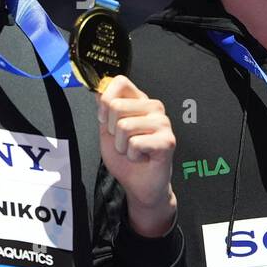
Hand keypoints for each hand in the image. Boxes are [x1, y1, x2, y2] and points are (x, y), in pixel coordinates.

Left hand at [96, 75, 176, 237]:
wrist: (139, 185)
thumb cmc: (125, 158)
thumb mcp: (107, 130)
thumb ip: (104, 109)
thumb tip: (98, 89)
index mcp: (140, 101)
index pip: (120, 81)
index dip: (106, 100)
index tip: (105, 119)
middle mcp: (154, 107)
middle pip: (116, 105)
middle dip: (111, 130)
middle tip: (123, 142)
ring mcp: (163, 123)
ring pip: (124, 126)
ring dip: (121, 146)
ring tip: (132, 151)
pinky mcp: (167, 141)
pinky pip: (135, 143)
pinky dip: (131, 155)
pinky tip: (142, 158)